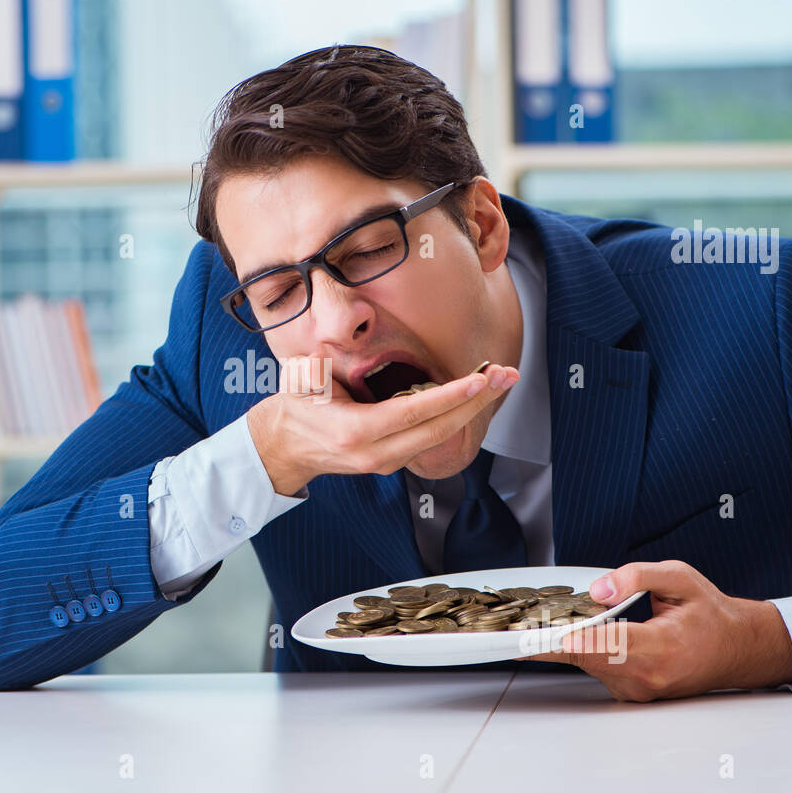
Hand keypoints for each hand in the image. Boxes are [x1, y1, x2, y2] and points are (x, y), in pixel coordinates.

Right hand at [247, 358, 517, 495]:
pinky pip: (429, 439)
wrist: (283, 446)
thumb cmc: (297, 403)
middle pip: (439, 429)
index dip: (451, 396)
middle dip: (477, 401)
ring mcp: (384, 462)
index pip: (413, 413)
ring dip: (472, 408)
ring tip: (499, 381)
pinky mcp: (391, 462)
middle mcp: (375, 453)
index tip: (481, 378)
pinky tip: (473, 396)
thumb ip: (336, 361)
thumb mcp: (309, 376)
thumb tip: (354, 330)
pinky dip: (453, 417)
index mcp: (355, 431)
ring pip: (440, 437)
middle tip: (508, 375)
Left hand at [516, 560, 791, 701]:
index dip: (585, 640)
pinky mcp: (630, 693)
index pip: (616, 643)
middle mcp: (649, 675)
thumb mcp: (680, 578)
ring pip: (586, 664)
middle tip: (514, 627)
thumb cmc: (709, 614)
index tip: (559, 637)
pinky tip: (562, 635)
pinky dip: (577, 652)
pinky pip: (594, 669)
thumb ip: (638, 576)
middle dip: (551, 639)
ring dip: (560, 645)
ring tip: (529, 627)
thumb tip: (600, 588)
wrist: (735, 650)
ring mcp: (638, 690)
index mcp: (664, 646)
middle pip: (589, 657)